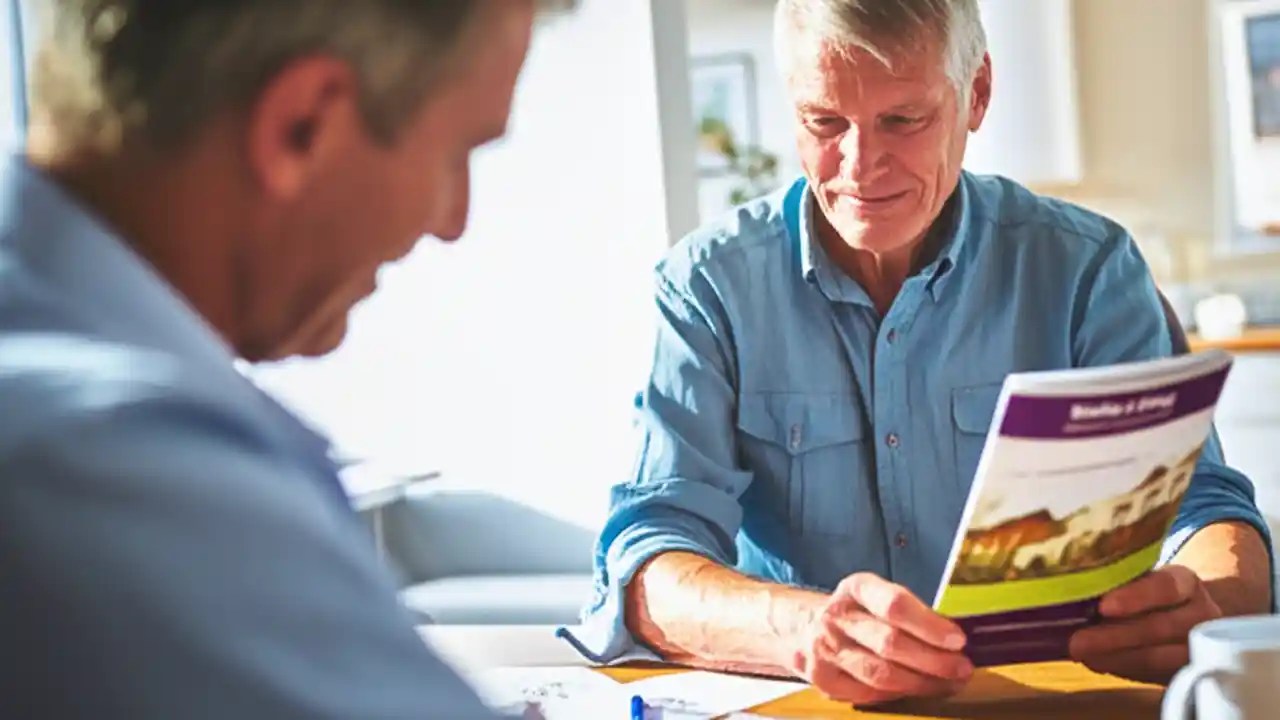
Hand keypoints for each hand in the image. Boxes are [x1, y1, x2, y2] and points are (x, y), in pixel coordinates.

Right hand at [786, 573, 972, 705]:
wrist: (806, 627)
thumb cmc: (858, 613)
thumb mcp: (879, 597)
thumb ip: (913, 614)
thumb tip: (956, 640)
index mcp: (856, 588)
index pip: (894, 605)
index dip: (929, 625)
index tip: (958, 640)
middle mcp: (836, 617)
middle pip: (890, 643)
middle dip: (933, 660)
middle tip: (962, 668)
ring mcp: (825, 650)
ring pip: (881, 674)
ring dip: (921, 682)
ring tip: (948, 683)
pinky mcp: (823, 680)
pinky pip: (869, 694)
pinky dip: (898, 694)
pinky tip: (916, 690)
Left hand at [1069, 565, 1221, 683]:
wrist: (1184, 618)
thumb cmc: (1148, 594)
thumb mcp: (1139, 581)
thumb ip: (1115, 583)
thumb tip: (1070, 589)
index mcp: (1184, 581)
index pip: (1165, 586)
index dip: (1136, 597)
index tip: (1104, 607)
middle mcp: (1201, 613)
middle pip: (1161, 627)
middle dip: (1115, 637)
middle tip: (1076, 643)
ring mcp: (1200, 646)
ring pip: (1161, 657)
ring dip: (1117, 658)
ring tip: (1083, 656)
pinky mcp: (1189, 670)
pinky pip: (1158, 675)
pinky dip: (1125, 669)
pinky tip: (1099, 663)